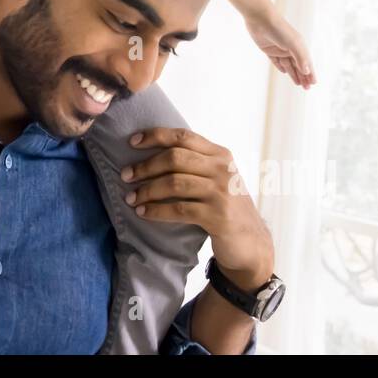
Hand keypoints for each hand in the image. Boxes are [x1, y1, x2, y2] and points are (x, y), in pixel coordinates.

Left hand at [122, 126, 273, 288]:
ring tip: (130, 198)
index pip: (183, 136)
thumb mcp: (217, 177)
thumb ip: (196, 163)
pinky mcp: (218, 216)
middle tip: (125, 175)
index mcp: (221, 154)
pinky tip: (143, 213)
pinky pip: (179, 210)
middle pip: (175, 158)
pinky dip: (156, 211)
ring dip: (147, 190)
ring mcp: (222, 192)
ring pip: (174, 183)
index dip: (155, 136)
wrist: (251, 241)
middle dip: (145, 166)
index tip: (132, 142)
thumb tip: (152, 152)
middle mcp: (223, 169)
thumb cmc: (226, 206)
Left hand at [245, 10, 315, 88]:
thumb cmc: (279, 29)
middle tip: (307, 89)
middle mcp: (290, 47)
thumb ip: (300, 57)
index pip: (306, 63)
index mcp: (299, 45)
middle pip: (298, 66)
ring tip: (298, 85)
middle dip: (303, 77)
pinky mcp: (268, 49)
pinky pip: (276, 61)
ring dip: (294, 74)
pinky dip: (281, 66)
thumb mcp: (292, 43)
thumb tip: (306, 71)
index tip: (314, 83)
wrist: (260, 18)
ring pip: (288, 65)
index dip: (310, 73)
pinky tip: (285, 72)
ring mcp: (279, 49)